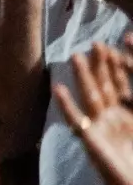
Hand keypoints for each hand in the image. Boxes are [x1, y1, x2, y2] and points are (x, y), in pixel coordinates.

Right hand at [53, 36, 132, 184]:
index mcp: (132, 117)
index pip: (127, 84)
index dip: (124, 64)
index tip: (123, 42)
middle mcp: (115, 120)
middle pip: (107, 86)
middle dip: (103, 65)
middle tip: (96, 43)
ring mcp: (101, 130)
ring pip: (92, 97)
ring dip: (83, 77)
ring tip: (76, 57)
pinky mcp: (91, 142)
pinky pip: (77, 120)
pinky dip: (67, 105)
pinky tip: (59, 89)